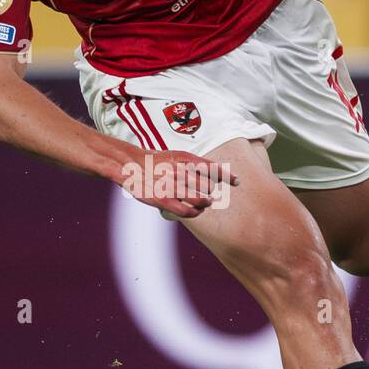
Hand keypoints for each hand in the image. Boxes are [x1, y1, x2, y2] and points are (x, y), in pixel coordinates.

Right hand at [118, 147, 238, 218]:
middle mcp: (181, 171)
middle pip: (209, 186)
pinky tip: (194, 211)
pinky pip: (188, 211)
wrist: (130, 165)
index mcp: (185, 158)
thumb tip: (214, 172)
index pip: (213, 167)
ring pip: (201, 199)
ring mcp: (172, 186)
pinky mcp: (164, 200)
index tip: (237, 182)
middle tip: (208, 194)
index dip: (227, 176)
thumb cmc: (155, 161)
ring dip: (205, 203)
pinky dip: (195, 213)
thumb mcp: (175, 156)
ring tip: (203, 203)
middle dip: (211, 191)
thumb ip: (194, 163)